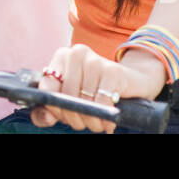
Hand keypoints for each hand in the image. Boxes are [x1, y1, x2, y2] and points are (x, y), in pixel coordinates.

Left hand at [30, 44, 164, 132]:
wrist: (131, 81)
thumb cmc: (95, 90)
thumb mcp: (71, 97)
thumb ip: (50, 109)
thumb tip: (46, 118)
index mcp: (62, 56)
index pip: (47, 86)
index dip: (53, 107)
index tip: (61, 117)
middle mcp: (76, 53)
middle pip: (66, 96)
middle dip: (74, 117)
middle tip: (83, 124)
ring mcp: (95, 61)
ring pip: (84, 101)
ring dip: (91, 121)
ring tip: (96, 125)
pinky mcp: (112, 71)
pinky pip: (102, 102)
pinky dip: (104, 118)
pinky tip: (108, 123)